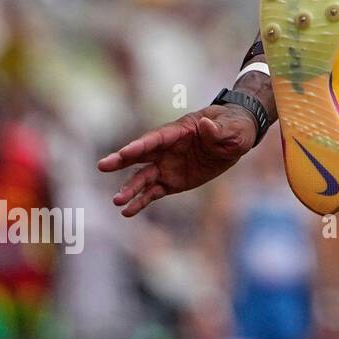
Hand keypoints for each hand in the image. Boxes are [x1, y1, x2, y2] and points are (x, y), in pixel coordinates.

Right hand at [98, 105, 258, 215]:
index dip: (142, 145)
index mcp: (179, 131)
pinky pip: (153, 192)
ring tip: (117, 201)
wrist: (236, 137)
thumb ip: (218, 129)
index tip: (125, 152)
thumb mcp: (233, 128)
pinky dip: (141, 201)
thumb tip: (207, 125)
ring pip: (143, 177)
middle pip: (140, 154)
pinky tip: (128, 212)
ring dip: (130, 188)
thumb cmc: (234, 127)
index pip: (157, 138)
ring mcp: (167, 165)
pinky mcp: (171, 181)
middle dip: (122, 160)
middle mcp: (167, 148)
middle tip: (102, 166)